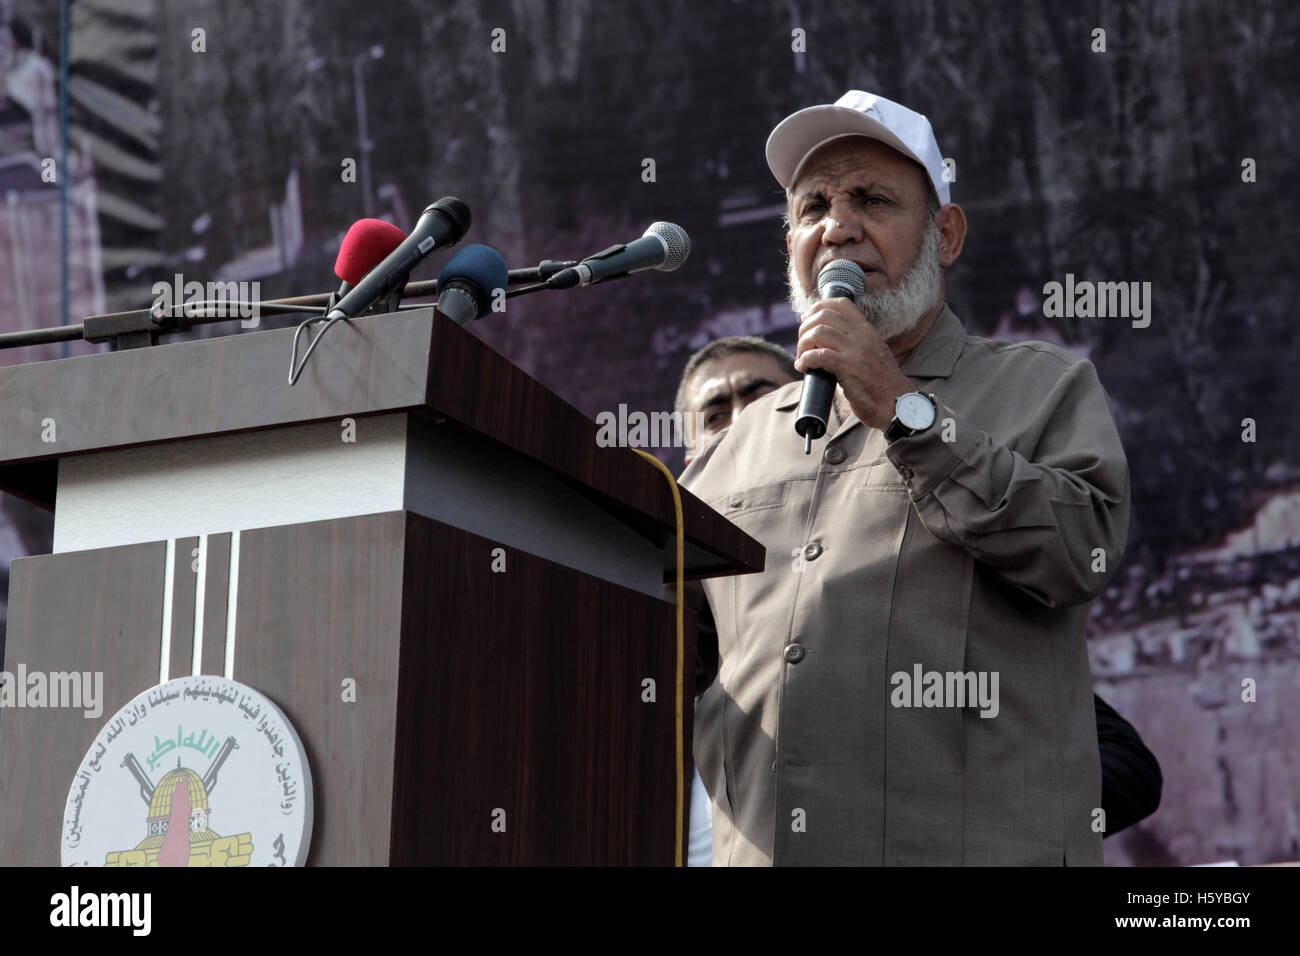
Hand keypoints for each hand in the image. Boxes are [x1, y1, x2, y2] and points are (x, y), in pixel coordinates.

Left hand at [793, 298, 913, 430]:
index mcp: (866, 330)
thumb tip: (828, 342)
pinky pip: (818, 355)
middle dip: (805, 327)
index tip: (808, 321)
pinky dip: (805, 360)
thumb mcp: (873, 353)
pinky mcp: (848, 368)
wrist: (897, 403)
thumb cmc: (882, 384)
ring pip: (818, 333)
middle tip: (802, 344)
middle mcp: (861, 335)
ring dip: (803, 345)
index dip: (818, 307)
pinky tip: (804, 368)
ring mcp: (855, 351)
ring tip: (802, 357)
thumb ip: (855, 343)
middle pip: (824, 316)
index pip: (841, 303)